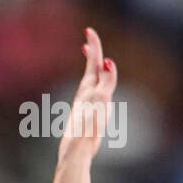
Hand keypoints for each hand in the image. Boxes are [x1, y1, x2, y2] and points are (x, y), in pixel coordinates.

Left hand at [60, 26, 117, 160]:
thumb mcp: (100, 101)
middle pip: (90, 71)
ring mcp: (85, 106)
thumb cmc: (88, 127)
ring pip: (89, 83)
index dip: (94, 47)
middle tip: (87, 42)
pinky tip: (92, 92)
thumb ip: (106, 81)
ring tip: (88, 60)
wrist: (75, 151)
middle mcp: (85, 95)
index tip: (88, 31)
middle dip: (91, 55)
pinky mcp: (86, 117)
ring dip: (90, 69)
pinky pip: (90, 96)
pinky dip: (92, 87)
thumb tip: (107, 62)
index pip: (94, 63)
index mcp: (89, 89)